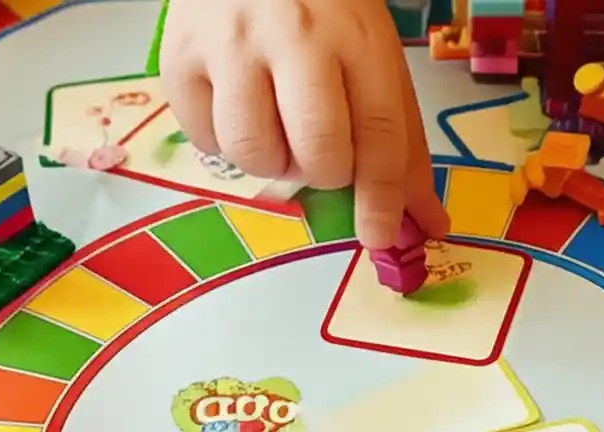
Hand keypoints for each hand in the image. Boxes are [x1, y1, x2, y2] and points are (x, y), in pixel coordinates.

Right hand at [159, 0, 449, 249]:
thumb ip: (400, 141)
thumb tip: (424, 221)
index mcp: (357, 37)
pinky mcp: (179, 57)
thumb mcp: (374, 57)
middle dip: (324, 174)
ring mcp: (230, 45)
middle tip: (322, 153)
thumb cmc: (321, 7)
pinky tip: (238, 107)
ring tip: (275, 125)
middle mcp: (293, 36)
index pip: (379, 133)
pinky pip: (203, 139)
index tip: (379, 235)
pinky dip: (224, 142)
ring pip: (252, 154)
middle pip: (316, 152)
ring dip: (271, 161)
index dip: (381, 197)